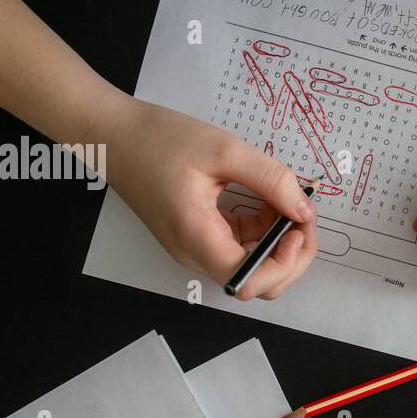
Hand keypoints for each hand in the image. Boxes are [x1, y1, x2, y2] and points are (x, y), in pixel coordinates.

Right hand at [98, 97, 317, 299]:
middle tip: (303, 213)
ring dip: (278, 240)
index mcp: (196, 238)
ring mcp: (196, 249)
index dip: (285, 262)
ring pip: (253, 266)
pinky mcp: (198, 237)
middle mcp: (196, 254)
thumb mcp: (223, 149)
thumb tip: (304, 209)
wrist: (112, 135)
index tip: (298, 225)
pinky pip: (240, 247)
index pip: (251, 282)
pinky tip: (265, 200)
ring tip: (284, 200)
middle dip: (291, 254)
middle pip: (258, 282)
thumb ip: (270, 180)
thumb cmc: (157, 138)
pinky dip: (261, 229)